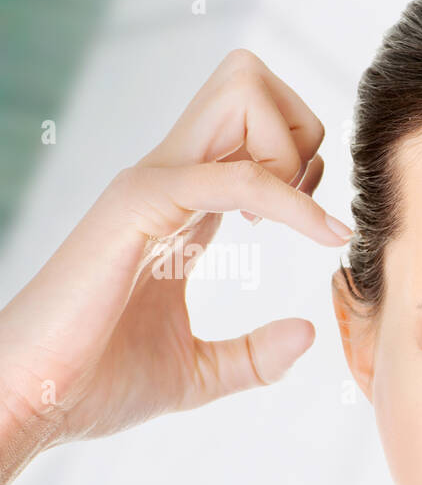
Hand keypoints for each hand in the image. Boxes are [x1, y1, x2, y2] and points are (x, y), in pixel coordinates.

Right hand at [0, 49, 349, 466]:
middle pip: (247, 81)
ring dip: (292, 150)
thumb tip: (307, 333)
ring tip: (302, 221)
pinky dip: (292, 200)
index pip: (252, 126)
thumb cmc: (97, 382)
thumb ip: (255, 355)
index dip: (302, 161)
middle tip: (308, 210)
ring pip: (243, 93)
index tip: (320, 227)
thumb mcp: (199, 372)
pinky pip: (237, 175)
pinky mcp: (140, 206)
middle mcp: (168, 179)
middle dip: (301, 132)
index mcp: (181, 204)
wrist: (33, 403)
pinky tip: (324, 236)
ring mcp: (152, 185)